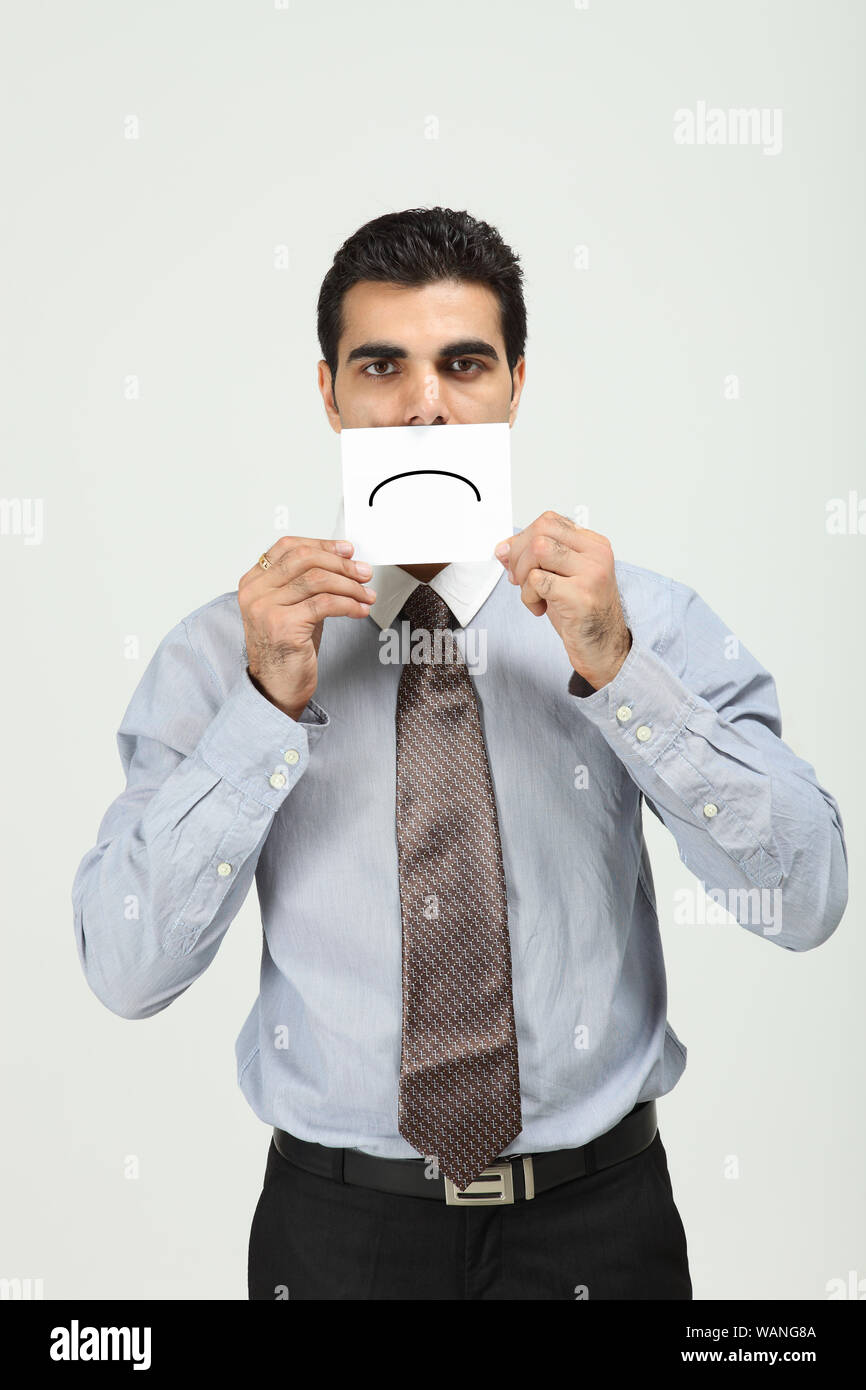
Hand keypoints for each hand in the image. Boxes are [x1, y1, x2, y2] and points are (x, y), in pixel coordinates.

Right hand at [237, 537, 375, 717]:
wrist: (276, 689)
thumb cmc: (287, 650)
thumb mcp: (293, 608)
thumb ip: (308, 583)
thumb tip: (343, 561)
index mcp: (254, 582)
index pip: (287, 547)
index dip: (321, 545)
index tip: (347, 550)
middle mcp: (255, 592)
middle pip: (304, 559)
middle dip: (340, 563)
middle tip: (364, 572)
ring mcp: (266, 609)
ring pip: (317, 580)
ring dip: (350, 585)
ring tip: (367, 594)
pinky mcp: (283, 626)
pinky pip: (325, 604)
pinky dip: (349, 604)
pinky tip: (360, 610)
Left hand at [494, 511, 631, 690]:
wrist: (603, 648)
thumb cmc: (581, 614)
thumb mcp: (558, 578)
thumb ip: (534, 560)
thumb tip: (503, 548)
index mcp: (594, 545)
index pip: (550, 521)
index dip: (523, 538)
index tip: (515, 560)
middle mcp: (596, 555)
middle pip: (542, 530)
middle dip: (518, 554)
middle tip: (519, 579)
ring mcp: (591, 574)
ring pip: (539, 550)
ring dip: (523, 574)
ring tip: (532, 594)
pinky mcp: (580, 596)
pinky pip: (537, 581)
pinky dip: (528, 597)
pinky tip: (539, 608)